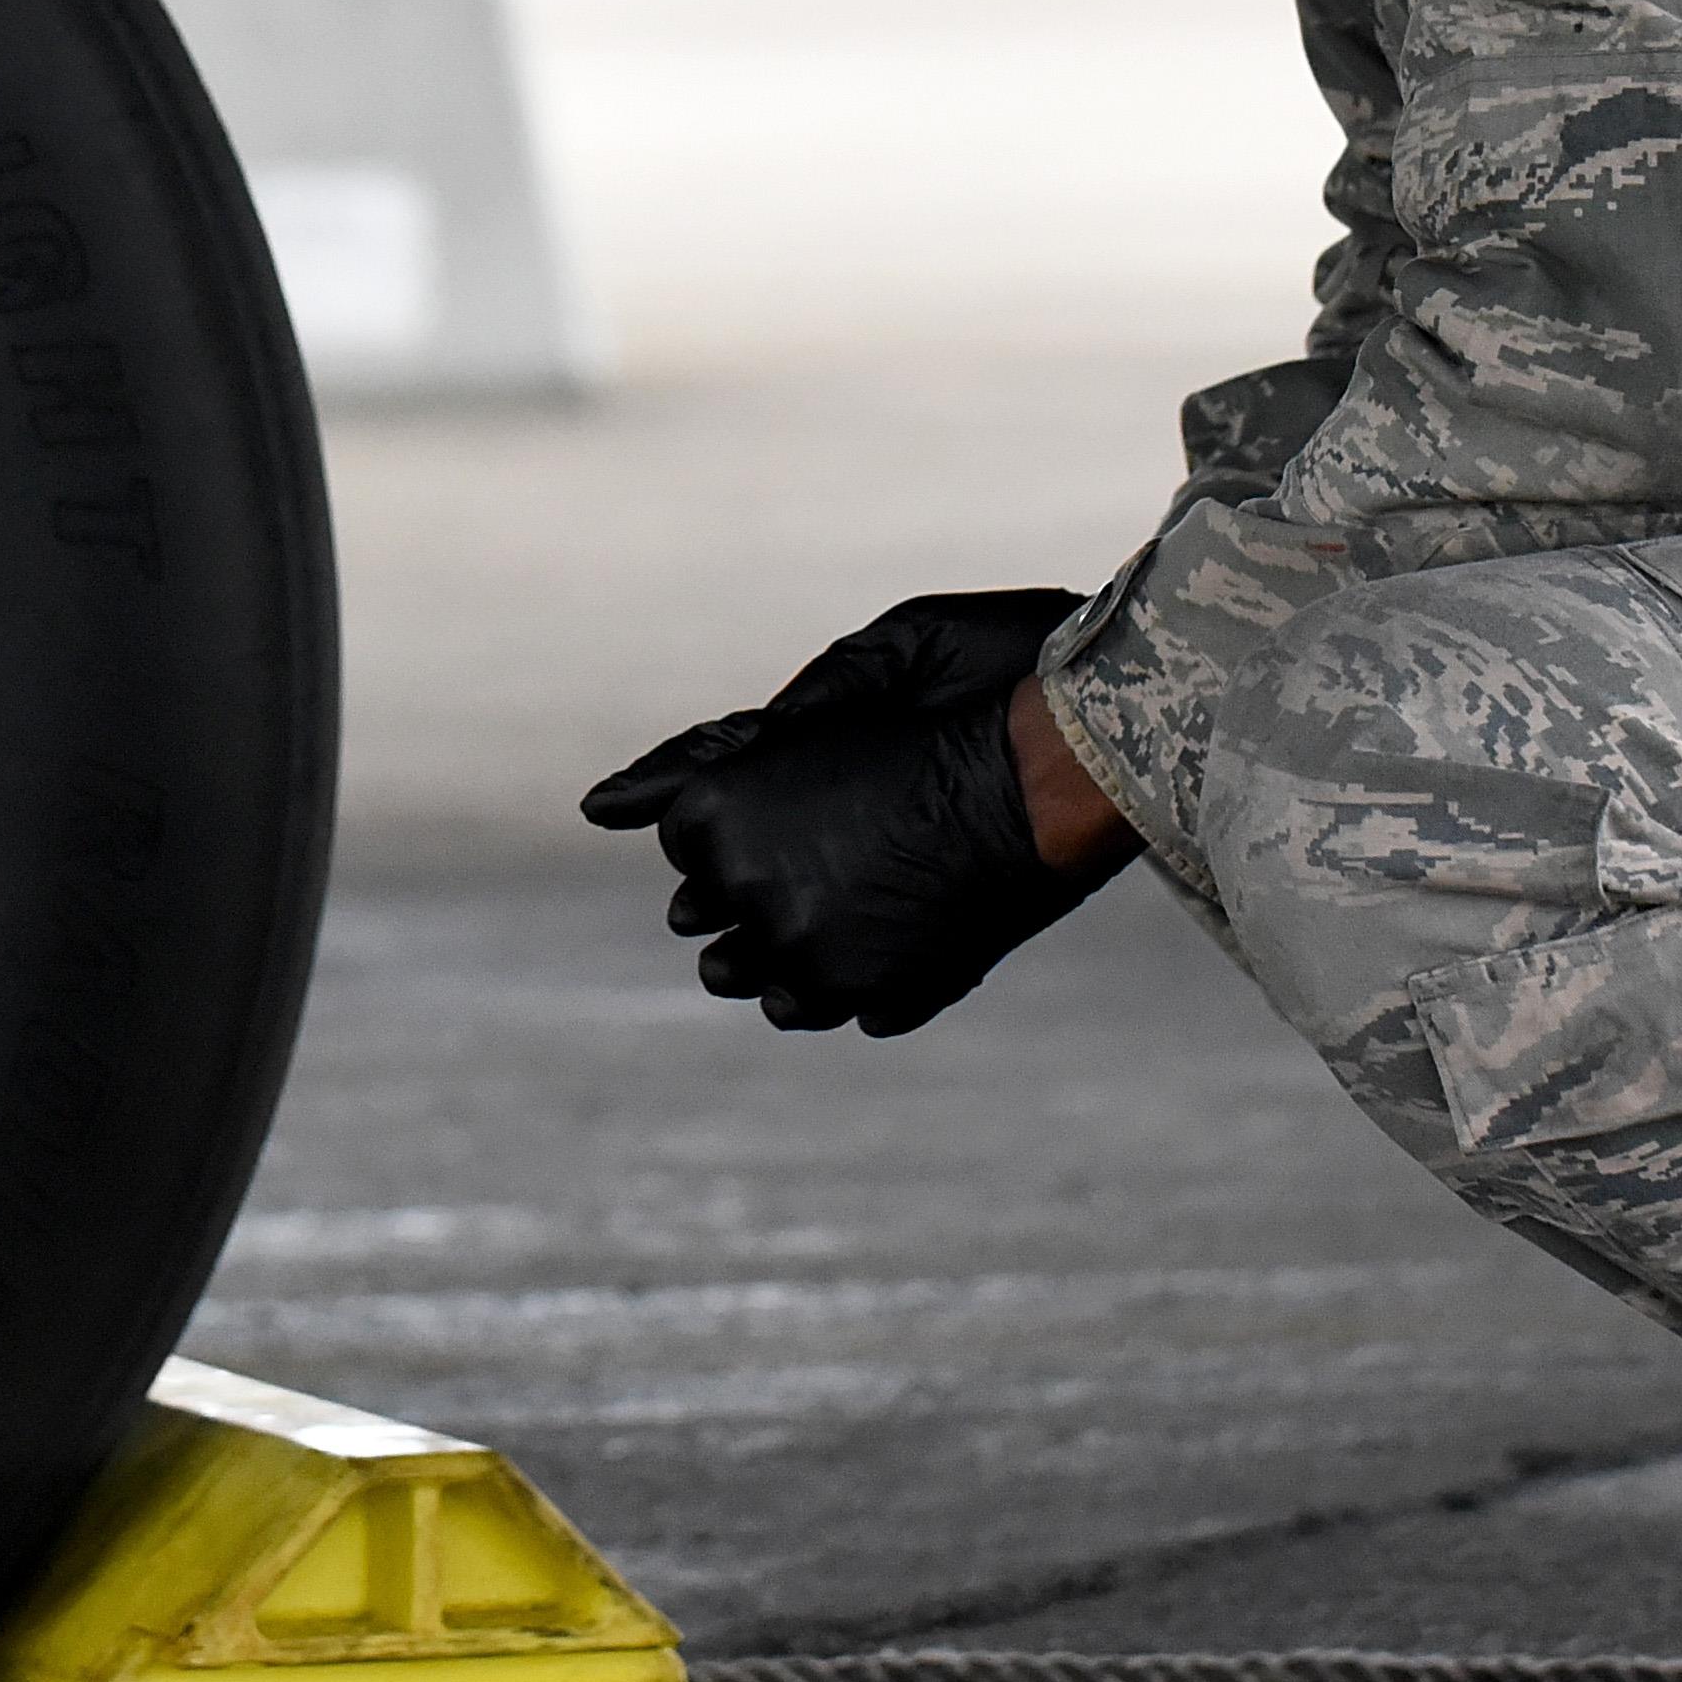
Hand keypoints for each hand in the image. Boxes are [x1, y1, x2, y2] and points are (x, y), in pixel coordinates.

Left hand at [582, 589, 1119, 1036]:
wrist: (1080, 756)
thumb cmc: (973, 681)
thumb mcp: (856, 673)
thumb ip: (739, 739)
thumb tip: (601, 807)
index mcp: (722, 812)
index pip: (684, 832)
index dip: (738, 807)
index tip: (802, 787)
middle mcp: (751, 895)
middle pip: (705, 916)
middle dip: (746, 881)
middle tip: (826, 840)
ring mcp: (817, 958)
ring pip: (755, 980)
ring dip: (782, 944)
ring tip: (846, 900)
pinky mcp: (886, 994)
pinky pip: (830, 1008)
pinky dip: (846, 979)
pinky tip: (887, 936)